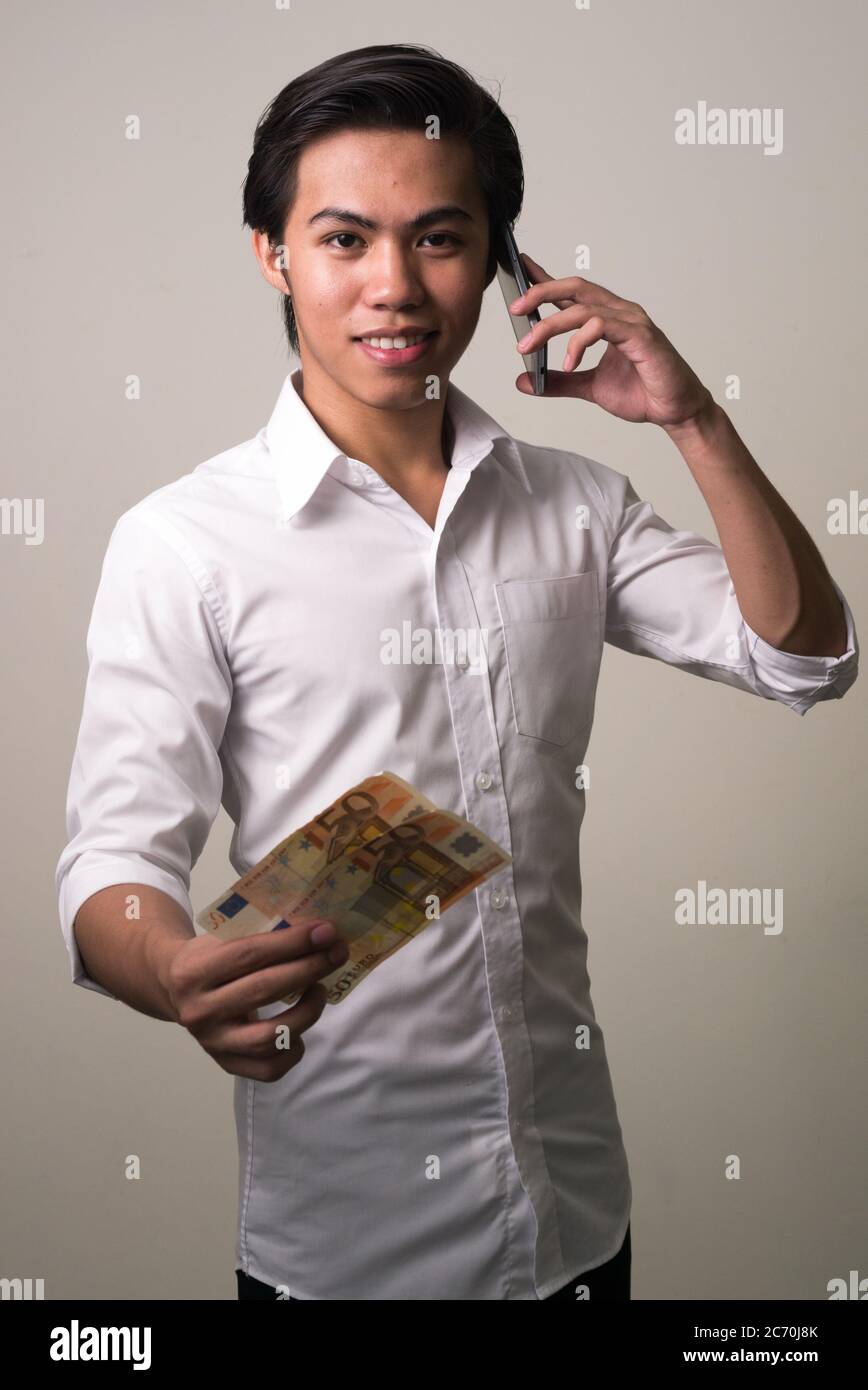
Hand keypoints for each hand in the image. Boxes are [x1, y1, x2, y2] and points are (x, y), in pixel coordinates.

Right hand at [159, 917, 347, 1080]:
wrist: (173, 988)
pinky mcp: (226, 1065)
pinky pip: (270, 1068)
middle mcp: (199, 1011)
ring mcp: (212, 1043)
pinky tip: (301, 1028)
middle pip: (264, 990)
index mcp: (194, 972)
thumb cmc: (209, 957)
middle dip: (309, 969)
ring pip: (271, 1037)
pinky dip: (294, 1049)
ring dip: (307, 1011)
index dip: (292, 942)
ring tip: (320, 989)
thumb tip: (317, 932)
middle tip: (336, 953)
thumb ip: (260, 936)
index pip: (250, 954)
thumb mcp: (220, 938)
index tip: (325, 932)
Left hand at [510, 252, 713, 427]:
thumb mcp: (589, 387)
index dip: (545, 278)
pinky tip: (568, 362)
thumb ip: (558, 381)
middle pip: (575, 288)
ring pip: (583, 309)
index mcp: (608, 318)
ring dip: (550, 326)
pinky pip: (602, 327)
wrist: (674, 411)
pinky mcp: (640, 336)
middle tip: (516, 308)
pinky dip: (579, 342)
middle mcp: (619, 312)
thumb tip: (524, 379)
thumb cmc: (642, 392)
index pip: (571, 292)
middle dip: (541, 292)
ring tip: (528, 346)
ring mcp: (631, 322)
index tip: (519, 268)